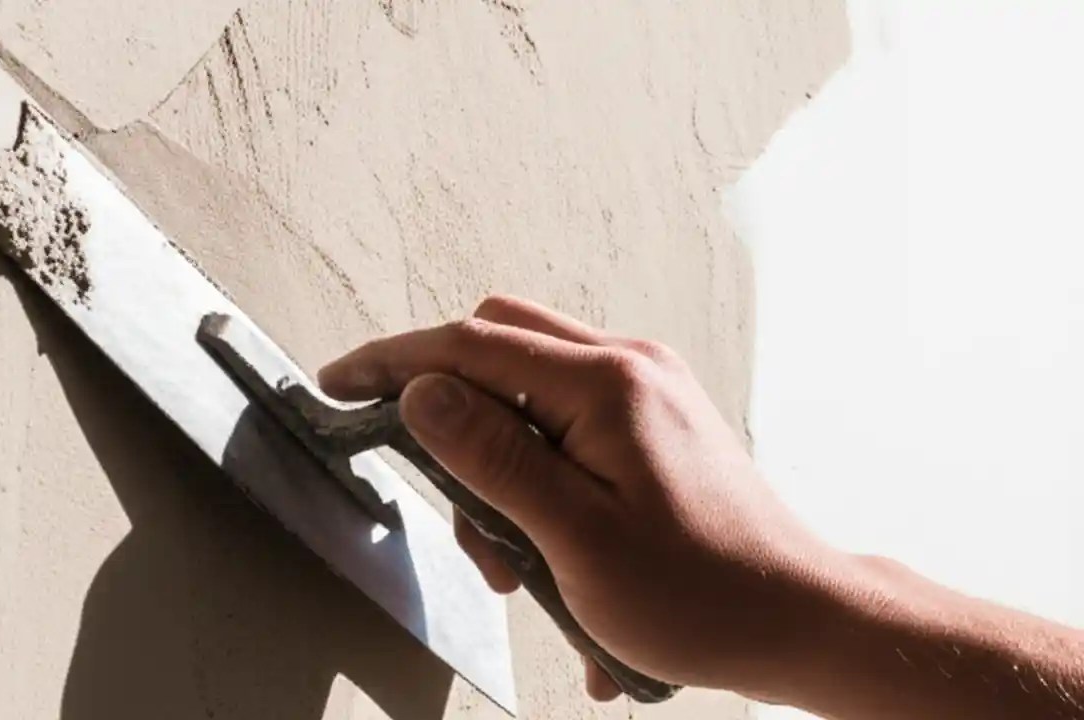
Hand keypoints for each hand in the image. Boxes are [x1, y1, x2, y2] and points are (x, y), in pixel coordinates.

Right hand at [318, 296, 845, 700]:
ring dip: (494, 460)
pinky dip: (534, 469)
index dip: (392, 363)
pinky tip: (547, 545)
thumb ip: (492, 458)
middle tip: (440, 494)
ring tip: (514, 558)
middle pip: (496, 347)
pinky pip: (564, 418)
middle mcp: (627, 366)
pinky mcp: (648, 419)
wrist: (795, 617)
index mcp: (607, 384)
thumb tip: (422, 393)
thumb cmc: (701, 594)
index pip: (469, 346)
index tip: (339, 384)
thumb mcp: (576, 537)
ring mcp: (642, 390)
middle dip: (448, 416)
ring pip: (526, 388)